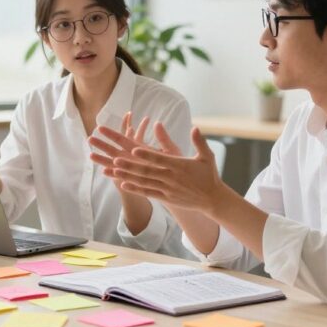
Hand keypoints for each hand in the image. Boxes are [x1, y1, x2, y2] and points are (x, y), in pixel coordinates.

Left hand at [90, 122, 226, 216]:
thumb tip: (194, 126)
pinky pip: (148, 193)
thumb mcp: (207, 156)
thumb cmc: (208, 175)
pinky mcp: (166, 198)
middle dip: (130, 164)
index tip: (134, 148)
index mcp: (180, 165)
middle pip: (147, 170)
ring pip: (144, 182)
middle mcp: (172, 178)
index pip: (160, 158)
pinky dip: (135, 189)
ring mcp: (168, 189)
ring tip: (113, 170)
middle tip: (115, 158)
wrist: (212, 199)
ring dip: (128, 176)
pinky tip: (122, 184)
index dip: (147, 154)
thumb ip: (199, 141)